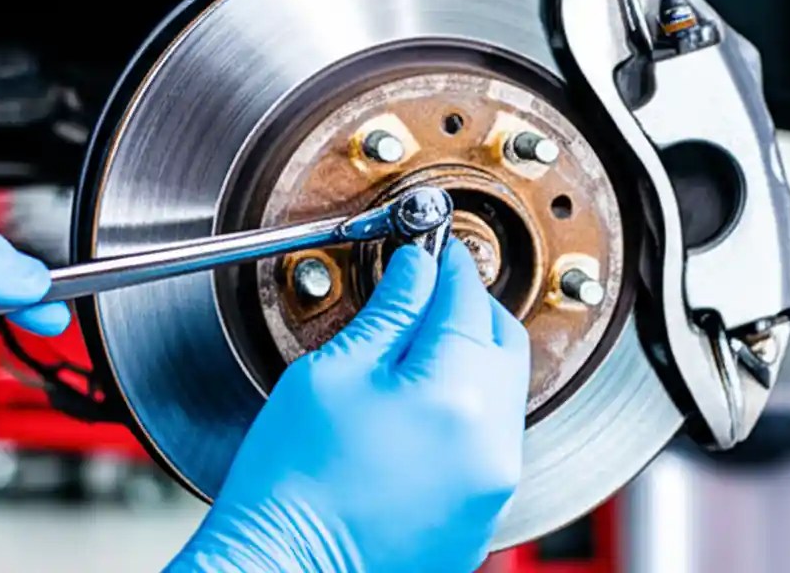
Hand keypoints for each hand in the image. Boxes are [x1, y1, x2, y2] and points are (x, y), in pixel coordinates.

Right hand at [171, 241, 530, 572]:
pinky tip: (422, 406)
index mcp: (457, 395)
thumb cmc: (292, 484)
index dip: (448, 263)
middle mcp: (492, 442)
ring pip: (504, 391)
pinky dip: (469, 410)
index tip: (435, 248)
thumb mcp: (333, 373)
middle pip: (503, 341)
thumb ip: (389, 312)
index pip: (467, 299)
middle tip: (428, 289)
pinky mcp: (484, 513)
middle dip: (469, 306)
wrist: (285, 572)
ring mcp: (494, 483)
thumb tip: (417, 270)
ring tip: (415, 350)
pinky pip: (493, 440)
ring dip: (472, 358)